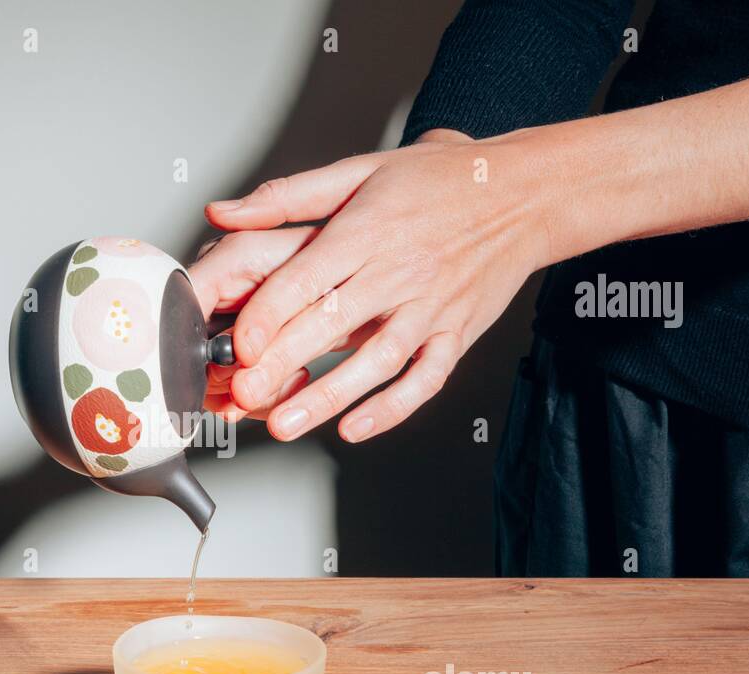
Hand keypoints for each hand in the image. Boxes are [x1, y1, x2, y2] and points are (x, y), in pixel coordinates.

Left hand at [200, 130, 550, 441]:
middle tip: (243, 395)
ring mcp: (432, 307)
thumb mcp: (361, 170)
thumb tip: (222, 212)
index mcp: (369, 230)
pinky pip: (426, 378)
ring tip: (283, 425)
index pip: (310, 277)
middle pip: (333, 323)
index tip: (239, 343)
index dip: (271, 312)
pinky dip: (393, 408)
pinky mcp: (458, 333)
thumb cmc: (439, 179)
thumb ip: (286, 197)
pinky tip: (355, 428)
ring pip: (376, 360)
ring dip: (328, 396)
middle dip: (284, 364)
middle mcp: (400, 271)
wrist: (526, 191)